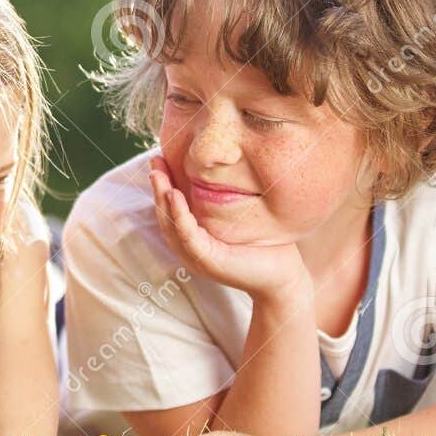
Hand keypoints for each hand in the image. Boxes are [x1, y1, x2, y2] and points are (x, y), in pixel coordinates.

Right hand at [150, 156, 311, 300]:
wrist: (281, 277)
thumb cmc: (264, 246)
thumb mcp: (238, 218)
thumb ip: (225, 200)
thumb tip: (224, 169)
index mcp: (193, 238)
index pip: (171, 209)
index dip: (164, 184)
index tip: (160, 158)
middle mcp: (189, 248)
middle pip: (165, 214)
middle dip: (158, 187)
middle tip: (154, 160)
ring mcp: (195, 256)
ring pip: (171, 224)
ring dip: (162, 197)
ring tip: (158, 174)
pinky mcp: (205, 260)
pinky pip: (187, 235)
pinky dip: (179, 214)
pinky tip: (175, 194)